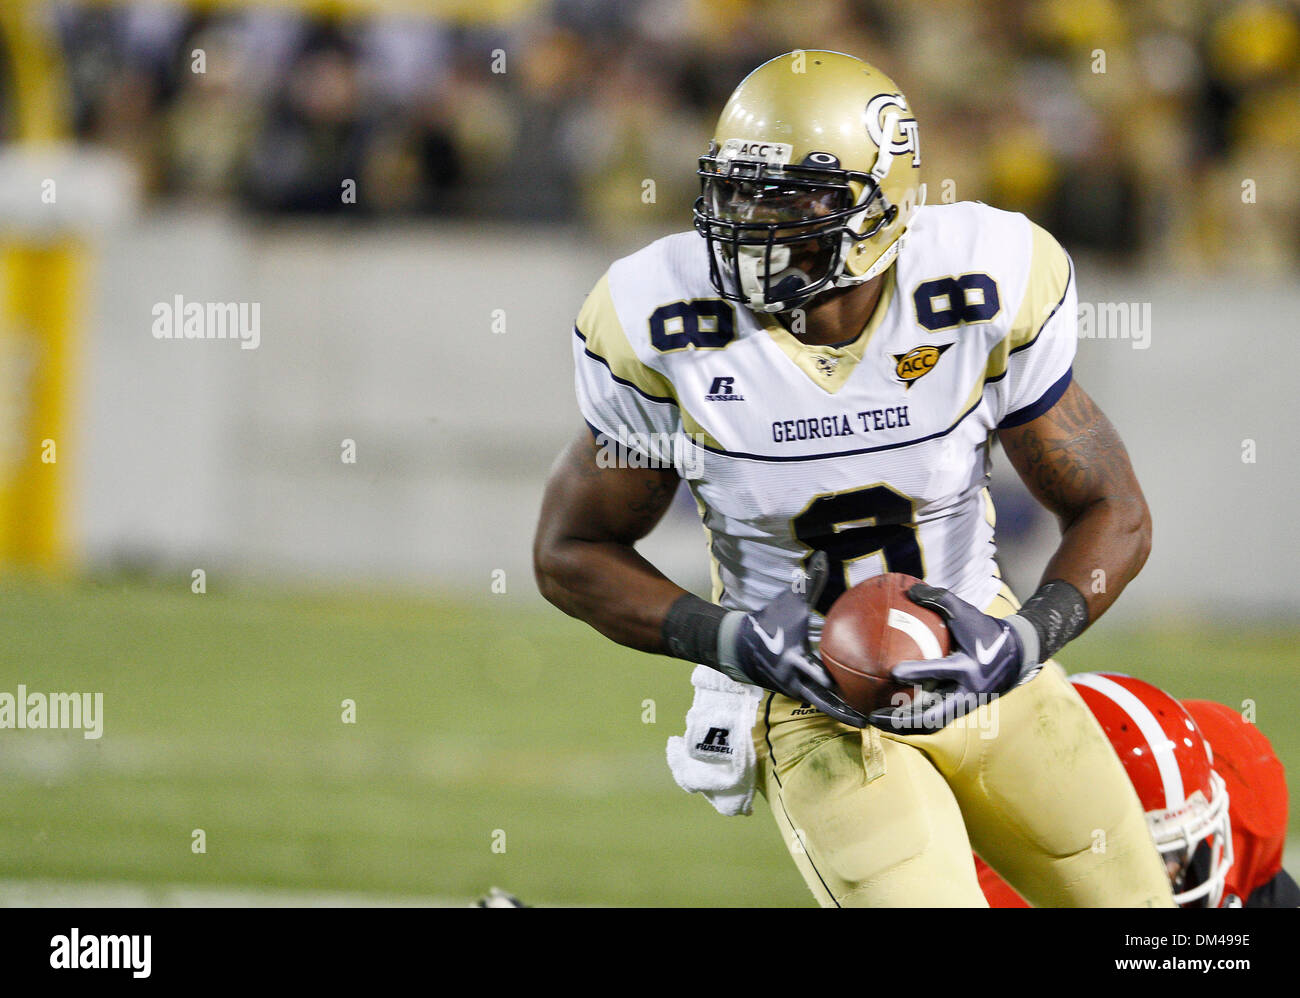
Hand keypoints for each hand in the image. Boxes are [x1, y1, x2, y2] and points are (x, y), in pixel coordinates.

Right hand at [722, 552, 868, 727]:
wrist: (738, 644)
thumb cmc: (769, 620)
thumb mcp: (789, 602)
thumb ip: (810, 583)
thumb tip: (824, 556)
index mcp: (795, 659)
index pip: (819, 675)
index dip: (838, 685)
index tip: (859, 692)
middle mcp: (793, 679)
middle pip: (823, 701)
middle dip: (844, 712)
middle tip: (869, 721)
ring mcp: (791, 689)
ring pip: (820, 704)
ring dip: (840, 713)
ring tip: (865, 722)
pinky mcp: (791, 692)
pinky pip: (815, 701)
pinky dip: (830, 705)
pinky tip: (849, 710)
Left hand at [868, 583, 1031, 733]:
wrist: (1017, 655)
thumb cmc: (986, 630)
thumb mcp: (966, 612)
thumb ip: (939, 599)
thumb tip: (908, 591)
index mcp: (969, 667)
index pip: (940, 672)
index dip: (917, 673)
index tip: (893, 671)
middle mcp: (967, 692)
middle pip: (933, 716)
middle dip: (903, 719)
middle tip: (874, 715)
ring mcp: (965, 705)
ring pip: (932, 723)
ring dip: (905, 726)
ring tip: (877, 721)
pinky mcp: (963, 710)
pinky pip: (935, 719)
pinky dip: (914, 720)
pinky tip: (891, 712)